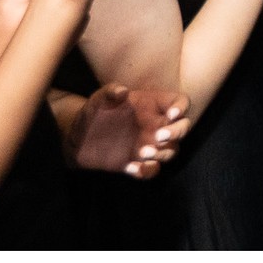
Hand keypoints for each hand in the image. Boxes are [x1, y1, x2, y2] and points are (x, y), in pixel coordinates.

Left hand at [66, 85, 191, 178]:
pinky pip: (152, 170)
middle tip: (159, 136)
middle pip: (183, 128)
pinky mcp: (137, 162)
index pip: (180, 102)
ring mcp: (149, 145)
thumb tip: (122, 91)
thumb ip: (110, 92)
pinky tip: (132, 168)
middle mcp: (157, 125)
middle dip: (177, 133)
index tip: (171, 114)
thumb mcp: (99, 98)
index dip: (181, 108)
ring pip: (172, 151)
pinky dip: (146, 171)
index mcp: (154, 105)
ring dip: (163, 153)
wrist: (78, 136)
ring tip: (143, 152)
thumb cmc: (94, 111)